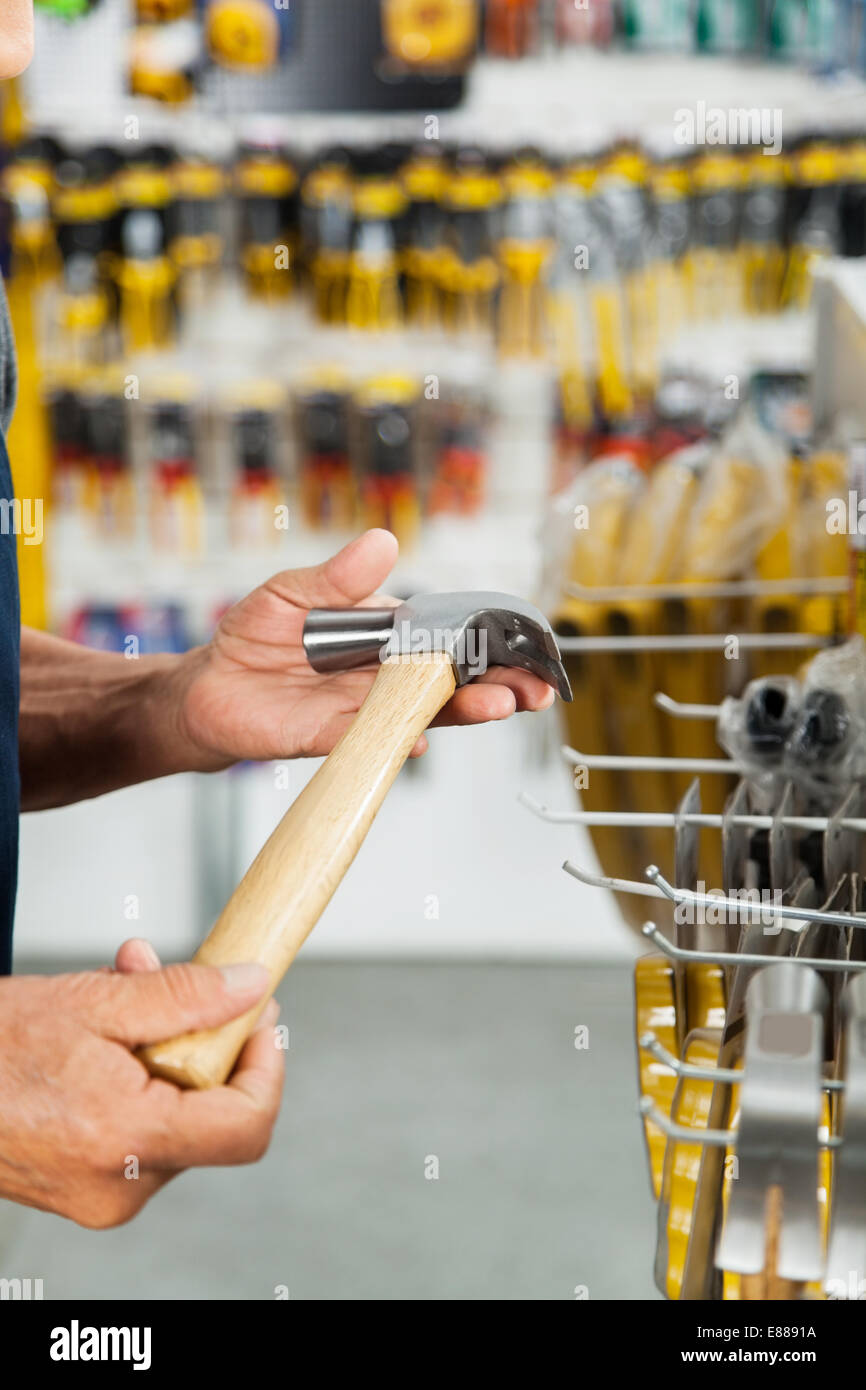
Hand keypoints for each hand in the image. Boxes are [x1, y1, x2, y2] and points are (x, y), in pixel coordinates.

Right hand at [0, 948, 282, 1226]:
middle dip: (203, 1036)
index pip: (246, 1126)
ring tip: (127, 987)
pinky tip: (106, 1028)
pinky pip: (140, 1130)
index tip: (261, 1018)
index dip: (267, 1065)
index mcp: (127, 1141)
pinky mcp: (83, 1189)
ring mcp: (99, 1195)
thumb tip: (250, 986)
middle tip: (179, 978)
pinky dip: (138, 1076)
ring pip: (175, 1115)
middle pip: (211, 1114)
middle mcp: (118, 1186)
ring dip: (166, 1046)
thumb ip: (186, 996)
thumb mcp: (96, 1001)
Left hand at [167, 529, 554, 770]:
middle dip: (499, 686)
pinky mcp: (330, 736)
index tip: (529, 647)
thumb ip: (338, 577)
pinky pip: (370, 740)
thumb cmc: (257, 634)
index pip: (449, 640)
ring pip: (424, 713)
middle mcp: (386, 678)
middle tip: (535, 689)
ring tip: (498, 706)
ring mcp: (363, 710)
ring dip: (462, 712)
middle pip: (453, 683)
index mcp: (388, 638)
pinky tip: (421, 739)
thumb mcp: (294, 591)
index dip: (492, 645)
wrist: (208, 685)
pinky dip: (397, 740)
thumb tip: (383, 543)